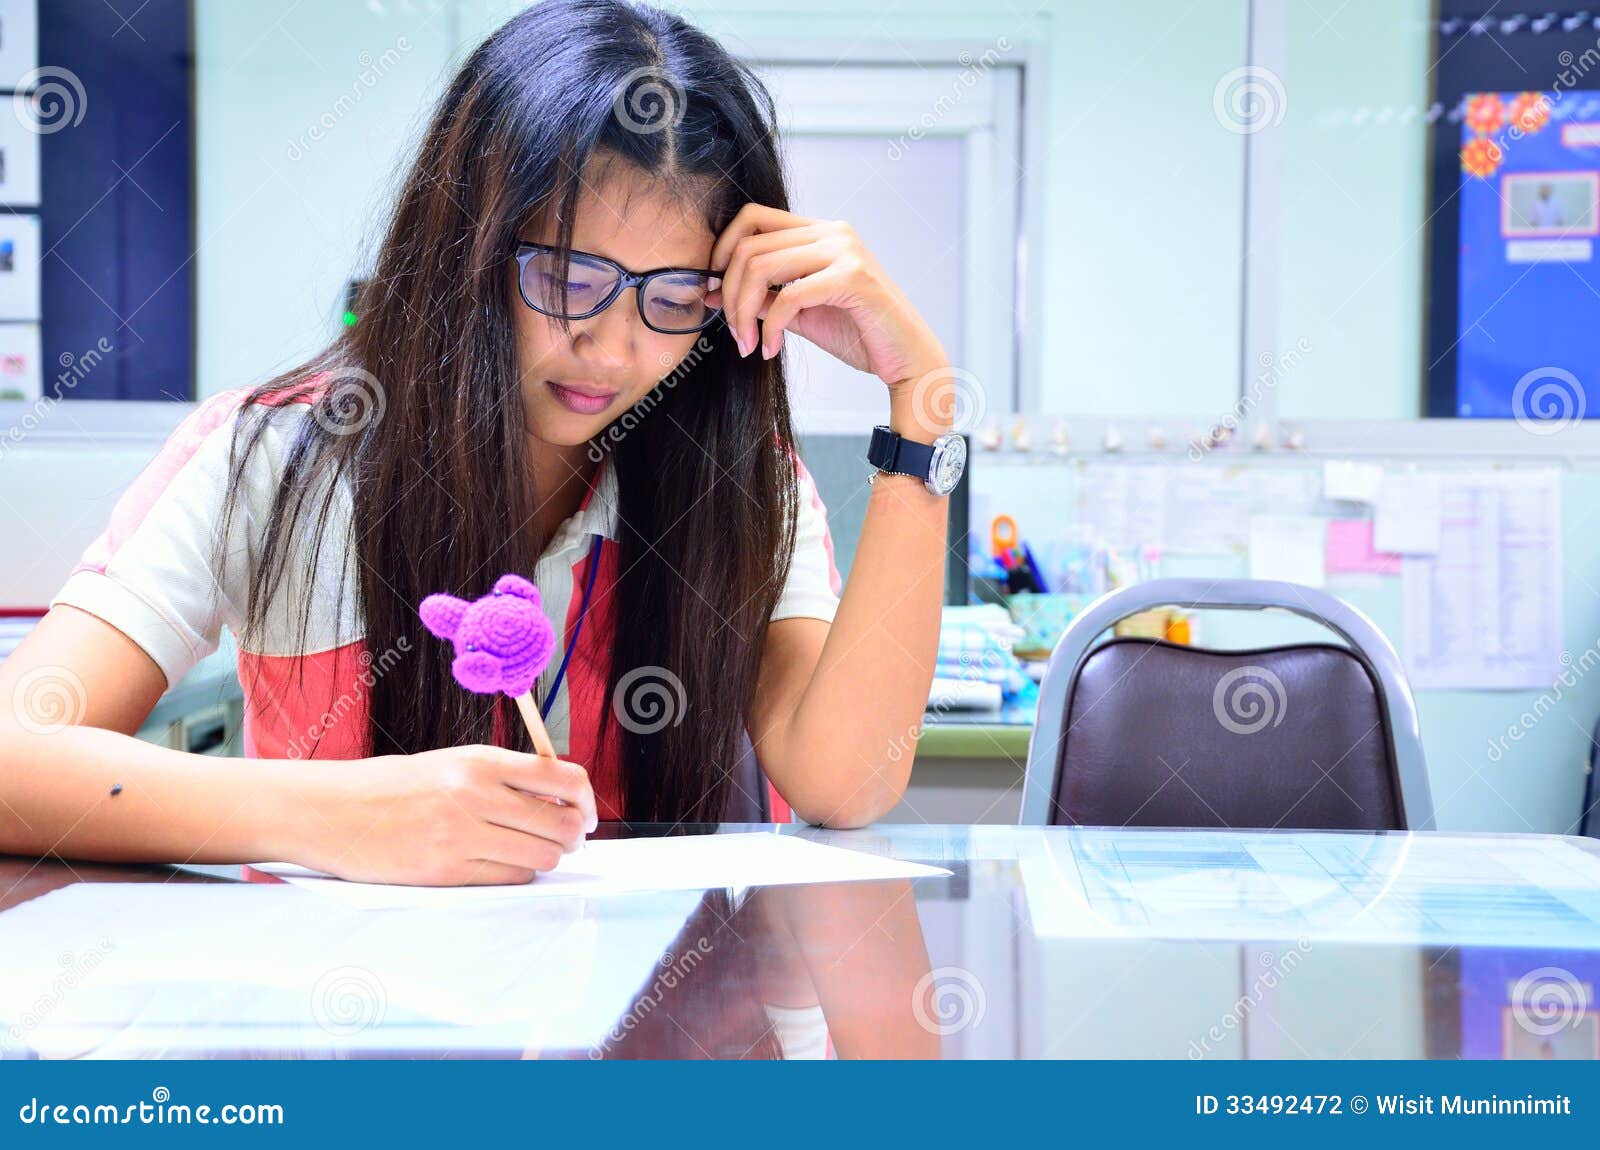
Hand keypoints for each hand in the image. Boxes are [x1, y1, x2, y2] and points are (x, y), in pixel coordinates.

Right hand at [296, 745, 597, 885]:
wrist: (331, 811)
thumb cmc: (393, 786)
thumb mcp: (452, 762)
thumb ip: (506, 776)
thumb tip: (563, 800)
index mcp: (480, 760)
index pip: (564, 778)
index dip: (587, 800)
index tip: (588, 812)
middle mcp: (475, 795)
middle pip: (562, 824)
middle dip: (573, 835)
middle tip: (566, 838)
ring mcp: (461, 836)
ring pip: (542, 857)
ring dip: (546, 857)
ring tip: (528, 849)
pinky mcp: (446, 872)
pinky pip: (509, 879)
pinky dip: (516, 875)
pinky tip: (500, 863)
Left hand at [708, 204, 948, 394]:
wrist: (908, 360)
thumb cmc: (860, 335)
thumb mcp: (801, 313)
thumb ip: (766, 296)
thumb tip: (714, 291)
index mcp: (821, 231)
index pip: (753, 218)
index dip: (722, 250)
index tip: (714, 292)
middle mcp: (833, 231)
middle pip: (749, 246)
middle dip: (729, 294)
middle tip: (734, 334)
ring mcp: (845, 250)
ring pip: (761, 267)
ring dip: (744, 313)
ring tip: (748, 344)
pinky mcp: (853, 277)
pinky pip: (789, 296)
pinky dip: (770, 327)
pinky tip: (770, 350)